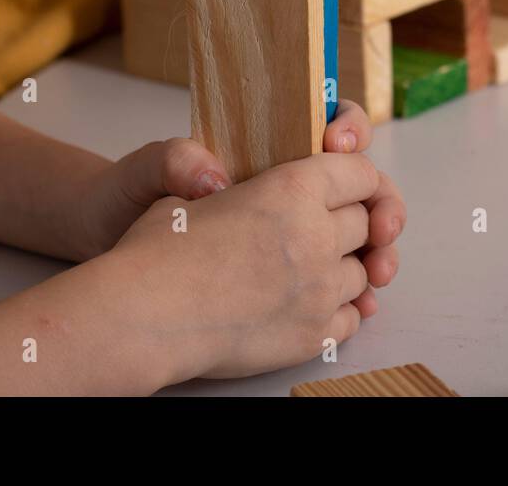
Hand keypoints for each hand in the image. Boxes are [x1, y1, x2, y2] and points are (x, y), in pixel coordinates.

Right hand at [106, 100, 405, 380]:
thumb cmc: (156, 252)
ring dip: (343, 268)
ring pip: (362, 272)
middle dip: (349, 223)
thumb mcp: (196, 192)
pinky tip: (310, 303)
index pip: (361, 173)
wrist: (140, 317)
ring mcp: (320, 290)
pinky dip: (338, 309)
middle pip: (366, 222)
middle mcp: (316, 236)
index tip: (346, 187)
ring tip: (308, 269)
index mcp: (292, 189)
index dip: (356, 178)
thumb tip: (254, 185)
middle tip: (321, 229)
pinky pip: (351, 317)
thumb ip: (250, 185)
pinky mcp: (314, 335)